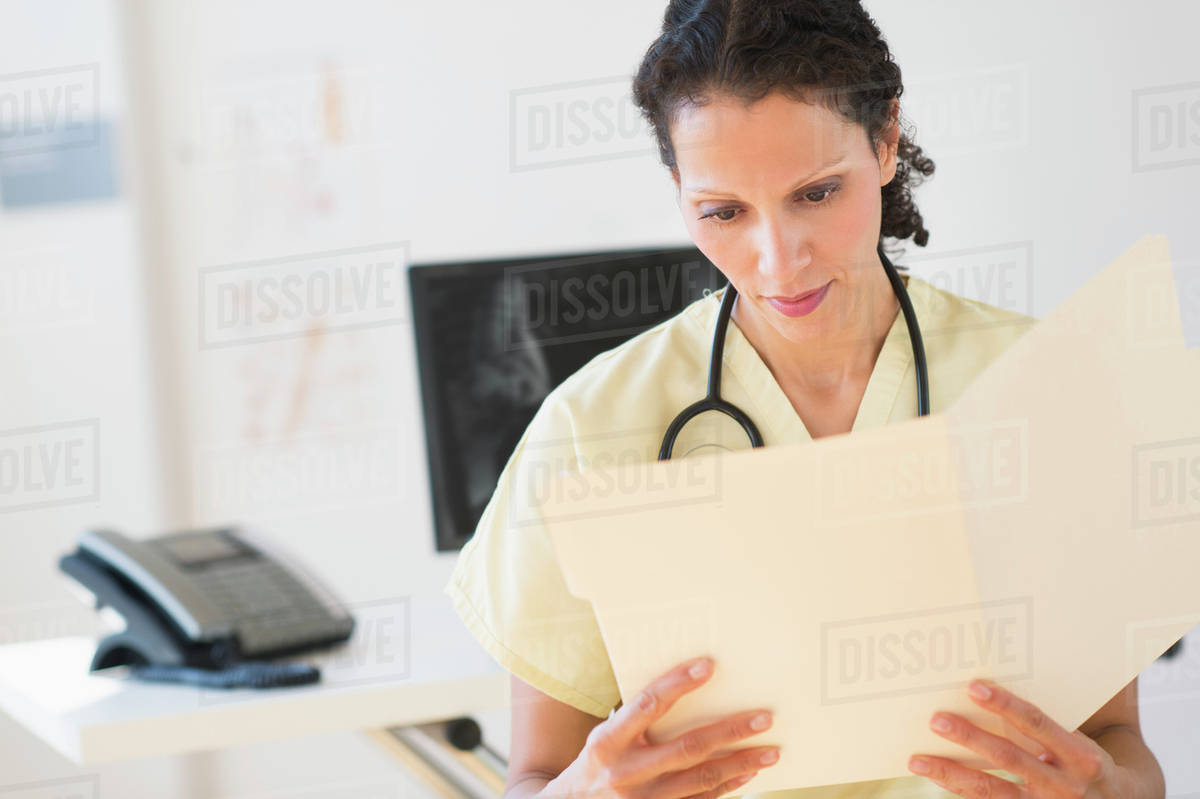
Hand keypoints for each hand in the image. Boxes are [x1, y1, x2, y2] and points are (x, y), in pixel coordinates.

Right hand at [545, 657, 780, 798]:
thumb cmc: (597, 760)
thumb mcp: (605, 734)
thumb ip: (638, 716)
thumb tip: (685, 684)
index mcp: (608, 741)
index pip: (647, 705)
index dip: (677, 684)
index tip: (708, 666)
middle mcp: (626, 772)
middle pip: (687, 748)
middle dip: (730, 731)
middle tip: (764, 717)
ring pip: (702, 778)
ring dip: (740, 763)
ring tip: (771, 750)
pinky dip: (727, 786)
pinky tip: (747, 772)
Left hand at [907, 679, 1116, 797]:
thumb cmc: (1094, 758)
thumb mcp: (1089, 735)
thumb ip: (1061, 706)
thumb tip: (1058, 649)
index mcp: (1082, 756)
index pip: (1038, 724)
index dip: (1006, 705)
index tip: (974, 686)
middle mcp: (1064, 784)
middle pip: (1010, 759)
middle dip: (971, 739)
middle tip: (936, 719)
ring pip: (992, 792)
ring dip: (952, 775)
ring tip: (917, 760)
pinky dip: (959, 791)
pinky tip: (935, 776)